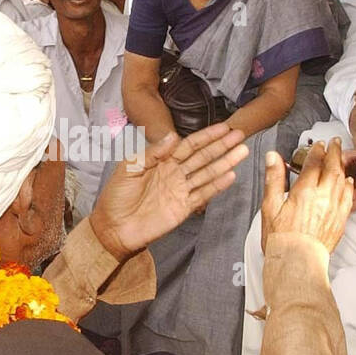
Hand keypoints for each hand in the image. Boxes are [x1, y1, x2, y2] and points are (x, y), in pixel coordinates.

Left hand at [88, 123, 247, 261]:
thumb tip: (174, 136)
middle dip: (222, 146)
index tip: (224, 127)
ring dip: (225, 163)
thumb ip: (152, 153)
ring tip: (242, 152)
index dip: (207, 136)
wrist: (113, 228)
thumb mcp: (129, 168)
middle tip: (240, 134)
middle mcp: (175, 173)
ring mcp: (181, 191)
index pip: (189, 145)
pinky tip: (230, 176)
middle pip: (203, 157)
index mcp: (162, 161)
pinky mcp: (183, 208)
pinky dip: (217, 186)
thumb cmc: (116, 196)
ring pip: (207, 173)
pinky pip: (203, 195)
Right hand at [261, 137, 350, 252]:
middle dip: (335, 152)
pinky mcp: (340, 220)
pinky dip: (349, 186)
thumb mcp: (270, 206)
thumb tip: (273, 157)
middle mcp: (323, 196)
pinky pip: (349, 198)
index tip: (319, 144)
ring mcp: (334, 208)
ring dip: (342, 166)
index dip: (317, 151)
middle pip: (332, 168)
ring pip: (342, 180)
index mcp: (305, 191)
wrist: (298, 262)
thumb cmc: (281, 238)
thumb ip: (274, 179)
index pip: (314, 163)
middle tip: (336, 143)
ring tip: (342, 158)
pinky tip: (348, 182)